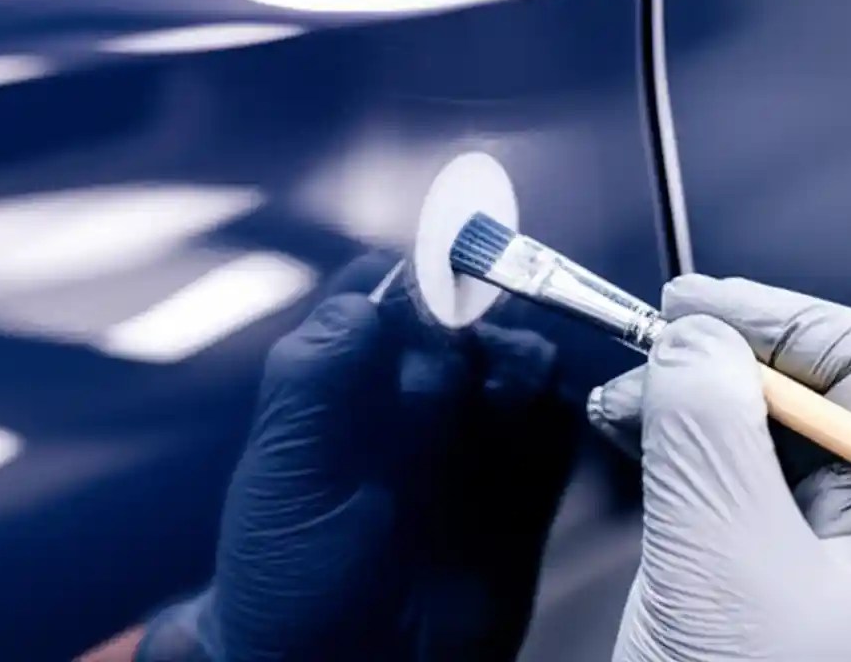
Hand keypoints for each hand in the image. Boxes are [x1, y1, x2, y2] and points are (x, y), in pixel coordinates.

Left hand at [136, 255, 577, 661]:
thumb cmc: (288, 577)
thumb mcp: (287, 475)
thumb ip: (316, 381)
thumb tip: (363, 299)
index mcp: (350, 383)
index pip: (389, 289)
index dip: (421, 272)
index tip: (447, 274)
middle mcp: (414, 403)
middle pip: (470, 315)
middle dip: (485, 314)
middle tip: (480, 349)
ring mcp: (470, 444)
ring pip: (522, 365)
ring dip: (527, 366)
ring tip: (508, 399)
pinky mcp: (520, 491)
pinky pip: (558, 433)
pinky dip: (563, 420)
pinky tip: (545, 432)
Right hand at [600, 275, 850, 661]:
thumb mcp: (722, 563)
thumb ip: (707, 434)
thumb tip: (695, 338)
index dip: (775, 318)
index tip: (685, 304)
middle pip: (819, 397)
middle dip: (725, 362)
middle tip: (641, 352)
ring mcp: (835, 563)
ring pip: (769, 435)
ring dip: (694, 404)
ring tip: (622, 402)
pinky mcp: (777, 578)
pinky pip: (739, 482)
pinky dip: (684, 450)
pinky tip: (635, 440)